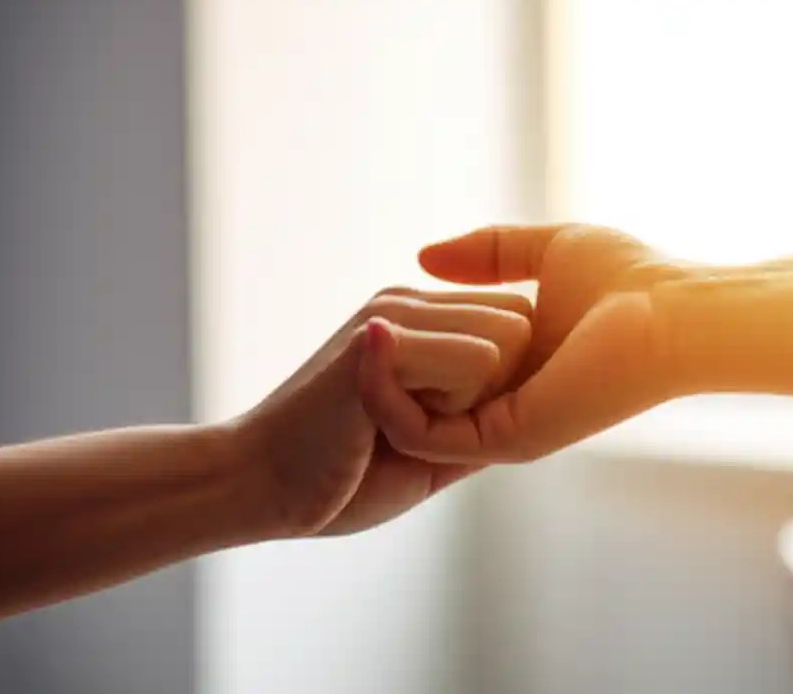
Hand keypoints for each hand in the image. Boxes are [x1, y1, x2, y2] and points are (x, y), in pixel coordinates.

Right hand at [227, 288, 530, 536]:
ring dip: (469, 403)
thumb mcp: (429, 449)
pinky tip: (379, 428)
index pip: (518, 325)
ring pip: (506, 344)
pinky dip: (446, 413)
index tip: (441, 428)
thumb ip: (477, 425)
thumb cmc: (339, 479)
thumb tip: (532, 416)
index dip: (503, 388)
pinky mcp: (383, 340)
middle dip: (494, 391)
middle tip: (420, 428)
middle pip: (523, 328)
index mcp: (421, 322)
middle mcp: (409, 304)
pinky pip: (476, 362)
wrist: (260, 488)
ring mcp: (394, 315)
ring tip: (397, 427)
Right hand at [358, 225, 692, 462]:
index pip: (431, 368)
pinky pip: (419, 432)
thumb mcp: (545, 250)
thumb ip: (489, 253)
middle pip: (411, 399)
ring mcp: (501, 428)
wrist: (678, 315)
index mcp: (511, 371)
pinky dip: (386, 397)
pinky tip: (365, 352)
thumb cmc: (629, 278)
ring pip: (404, 420)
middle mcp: (501, 406)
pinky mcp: (505, 437)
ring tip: (357, 342)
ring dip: (374, 385)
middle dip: (376, 373)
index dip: (402, 343)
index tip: (373, 321)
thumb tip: (423, 256)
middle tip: (363, 333)